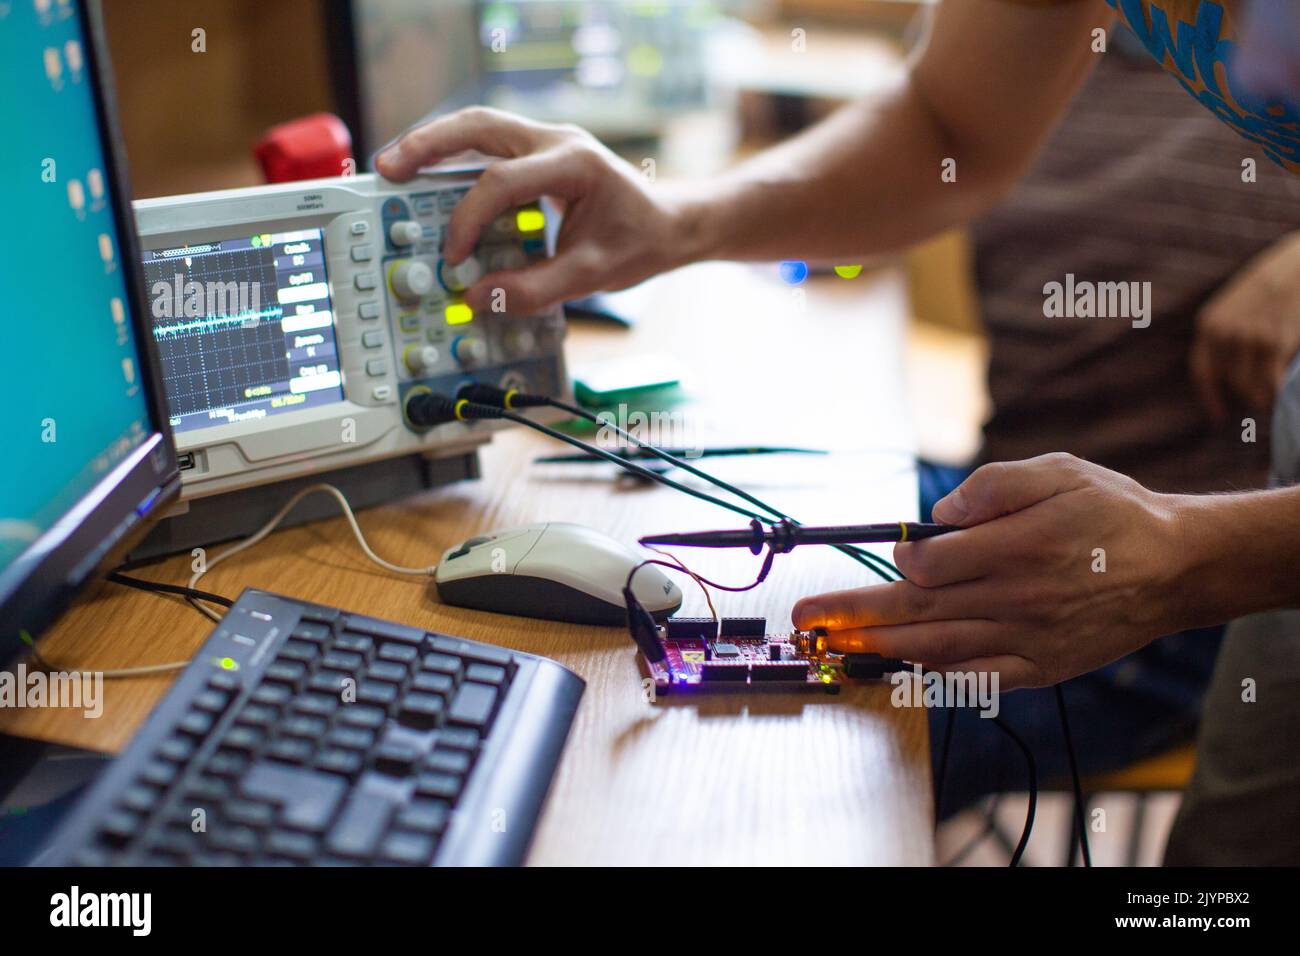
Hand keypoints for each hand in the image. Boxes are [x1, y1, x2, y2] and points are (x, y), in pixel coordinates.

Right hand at [376, 107, 701, 314]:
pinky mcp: (538, 154)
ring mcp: (546, 142)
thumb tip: (478, 297)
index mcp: (574, 162)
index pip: (502, 181)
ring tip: (394, 166)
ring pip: (478, 127)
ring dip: (434, 144)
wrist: (672, 224)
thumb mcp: (593, 275)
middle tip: (387, 168)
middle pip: (479, 126)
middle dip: (429, 145)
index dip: (468, 218)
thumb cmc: (640, 242)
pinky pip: (487, 146)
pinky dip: (454, 158)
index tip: (453, 256)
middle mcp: (556, 141)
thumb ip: (536, 289)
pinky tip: (428, 178)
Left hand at [791, 454, 1190, 689]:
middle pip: (918, 611)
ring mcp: (1029, 640)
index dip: (902, 561)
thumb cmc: (1111, 511)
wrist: (1175, 568)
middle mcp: (1019, 599)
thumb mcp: (1057, 472)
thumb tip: (935, 515)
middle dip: (852, 614)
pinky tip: (900, 667)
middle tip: (804, 618)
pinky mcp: (1042, 668)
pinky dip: (935, 675)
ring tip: (832, 645)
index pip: (933, 566)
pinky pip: (977, 678)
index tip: (898, 553)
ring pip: (937, 648)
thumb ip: (992, 487)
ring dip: (878, 647)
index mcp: (1020, 548)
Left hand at [1191, 231, 1299, 421]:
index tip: (1218, 418)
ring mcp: (1248, 338)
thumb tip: (1231, 371)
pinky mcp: (1275, 342)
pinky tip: (1282, 398)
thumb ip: (1229, 331)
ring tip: (1272, 399)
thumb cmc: (1276, 279)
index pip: (1202, 372)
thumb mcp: (1240, 301)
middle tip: (1259, 401)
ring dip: (1263, 398)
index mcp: (1209, 322)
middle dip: (1246, 395)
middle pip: (1231, 382)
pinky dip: (1277, 395)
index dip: (1210, 399)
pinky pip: (1271, 384)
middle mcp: (1223, 332)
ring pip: (1250, 388)